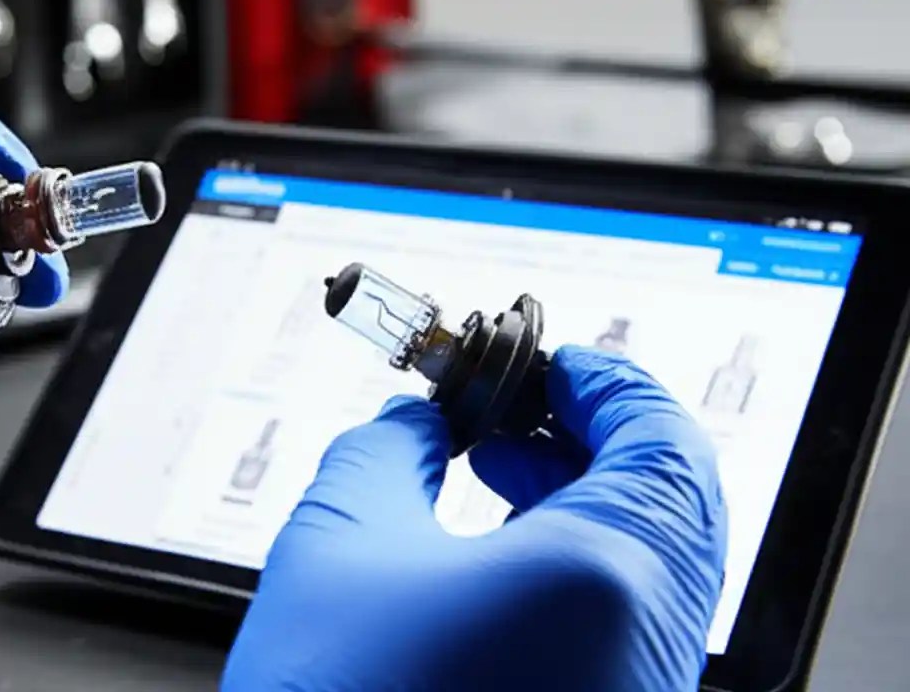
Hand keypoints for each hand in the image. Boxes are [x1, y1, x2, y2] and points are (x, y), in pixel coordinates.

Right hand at [222, 346, 726, 691]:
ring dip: (583, 497)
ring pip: (649, 562)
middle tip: (520, 408)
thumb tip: (410, 426)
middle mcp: (644, 644)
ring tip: (500, 467)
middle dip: (593, 436)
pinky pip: (623, 617)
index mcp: (603, 579)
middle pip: (669, 498)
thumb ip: (381, 453)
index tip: (555, 361)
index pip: (659, 439)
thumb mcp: (335, 547)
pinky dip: (577, 565)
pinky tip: (499, 551)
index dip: (606, 383)